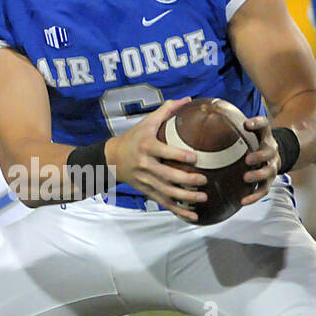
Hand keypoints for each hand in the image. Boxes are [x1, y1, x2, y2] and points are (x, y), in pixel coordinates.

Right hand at [107, 97, 207, 220]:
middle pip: (166, 175)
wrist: (112, 159)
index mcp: (146, 146)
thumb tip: (188, 99)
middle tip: (203, 180)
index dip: (178, 155)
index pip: (163, 152)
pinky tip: (193, 216)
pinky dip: (179, 211)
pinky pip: (164, 203)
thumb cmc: (134, 138)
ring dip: (185, 197)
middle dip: (185, 180)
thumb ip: (167, 110)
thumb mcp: (147, 122)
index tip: (194, 157)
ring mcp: (146, 181)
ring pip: (167, 192)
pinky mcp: (147, 191)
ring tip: (203, 197)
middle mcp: (145, 165)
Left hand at [240, 116, 277, 204]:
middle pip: (269, 152)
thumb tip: (209, 110)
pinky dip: (254, 196)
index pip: (264, 125)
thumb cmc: (253, 142)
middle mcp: (271, 150)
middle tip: (248, 159)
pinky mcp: (268, 182)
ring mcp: (271, 167)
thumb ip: (235, 124)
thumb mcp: (249, 131)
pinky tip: (242, 201)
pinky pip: (263, 190)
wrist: (272, 155)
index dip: (257, 124)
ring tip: (246, 178)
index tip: (247, 124)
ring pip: (268, 172)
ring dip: (258, 176)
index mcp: (264, 136)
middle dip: (259, 156)